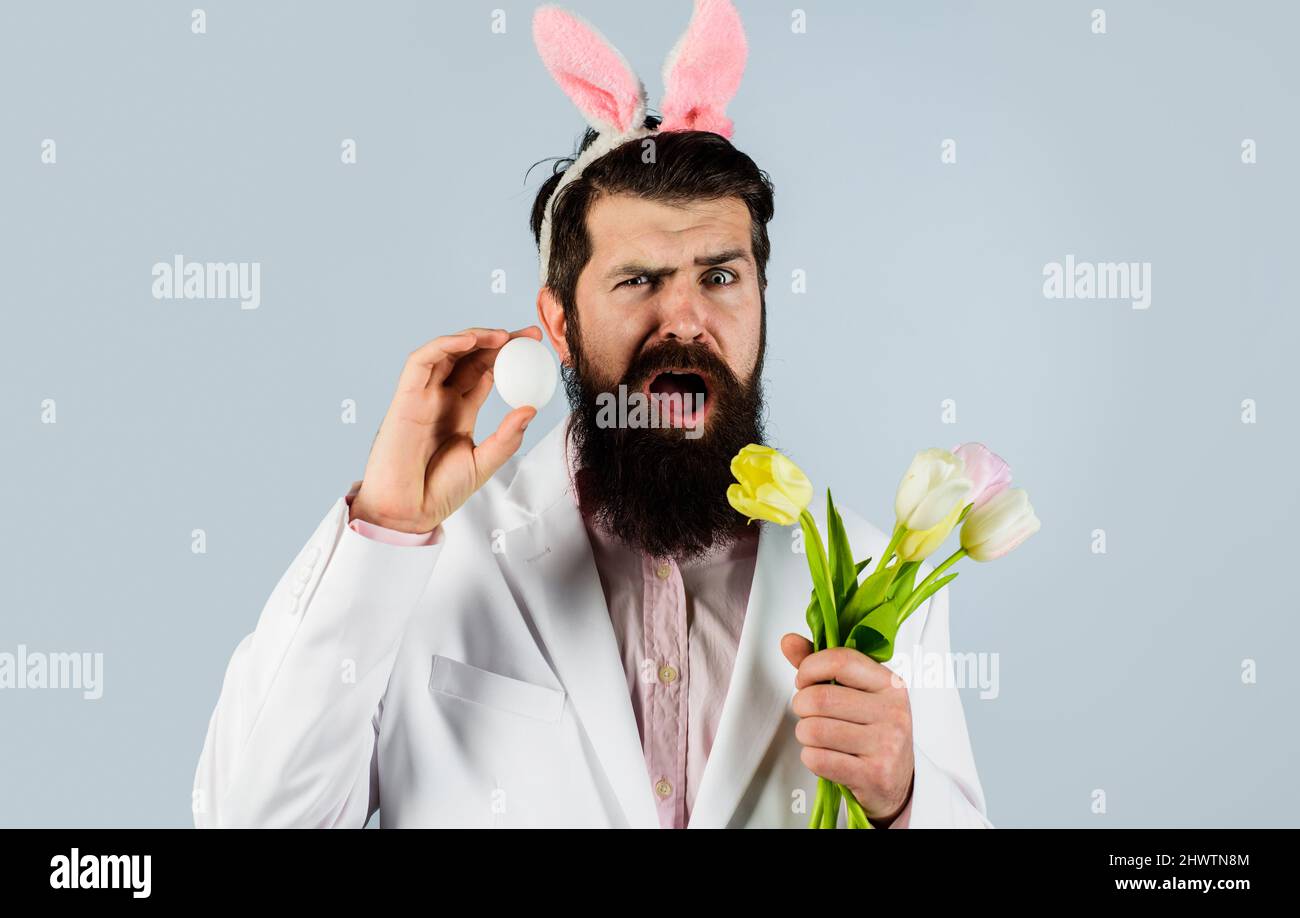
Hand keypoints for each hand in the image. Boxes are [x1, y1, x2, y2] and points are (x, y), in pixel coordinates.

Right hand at [349, 327, 541, 532]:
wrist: (409, 512)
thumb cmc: (440, 491)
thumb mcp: (484, 463)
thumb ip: (507, 438)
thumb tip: (530, 408)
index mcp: (461, 410)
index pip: (487, 372)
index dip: (509, 356)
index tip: (536, 347)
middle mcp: (442, 398)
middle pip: (471, 358)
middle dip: (499, 340)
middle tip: (529, 334)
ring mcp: (423, 396)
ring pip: (447, 353)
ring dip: (474, 338)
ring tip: (503, 335)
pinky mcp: (404, 398)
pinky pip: (420, 362)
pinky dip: (443, 345)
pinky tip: (469, 341)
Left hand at [781, 634, 914, 825]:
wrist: (898, 781)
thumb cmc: (873, 731)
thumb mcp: (857, 693)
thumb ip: (822, 665)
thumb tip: (789, 641)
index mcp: (890, 684)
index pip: (840, 660)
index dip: (810, 668)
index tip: (804, 681)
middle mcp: (893, 712)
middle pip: (820, 698)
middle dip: (801, 705)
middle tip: (808, 713)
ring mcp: (886, 745)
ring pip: (814, 730)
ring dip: (804, 734)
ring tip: (817, 736)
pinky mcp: (874, 774)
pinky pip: (818, 759)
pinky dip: (810, 758)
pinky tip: (825, 756)